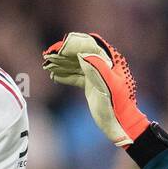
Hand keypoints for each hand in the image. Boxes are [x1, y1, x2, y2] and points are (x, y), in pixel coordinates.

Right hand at [42, 32, 149, 146]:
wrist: (120, 124)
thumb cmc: (116, 105)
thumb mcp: (108, 86)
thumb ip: (96, 68)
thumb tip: (81, 53)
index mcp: (111, 60)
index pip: (90, 45)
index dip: (73, 44)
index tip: (58, 49)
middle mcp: (105, 64)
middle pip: (81, 53)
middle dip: (64, 54)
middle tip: (47, 56)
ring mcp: (98, 74)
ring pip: (77, 64)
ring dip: (62, 64)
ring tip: (47, 66)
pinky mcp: (92, 84)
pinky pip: (77, 76)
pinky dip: (66, 76)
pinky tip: (54, 76)